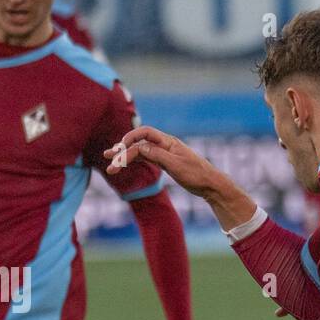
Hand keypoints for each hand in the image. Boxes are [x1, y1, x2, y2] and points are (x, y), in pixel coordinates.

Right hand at [105, 126, 222, 197]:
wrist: (210, 185)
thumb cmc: (196, 174)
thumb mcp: (176, 165)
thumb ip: (157, 155)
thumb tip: (140, 147)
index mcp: (168, 142)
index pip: (145, 133)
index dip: (130, 138)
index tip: (120, 148)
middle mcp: (165, 145)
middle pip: (139, 143)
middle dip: (122, 150)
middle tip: (108, 158)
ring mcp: (164, 154)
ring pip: (140, 152)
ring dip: (125, 157)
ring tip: (110, 164)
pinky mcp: (165, 163)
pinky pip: (146, 159)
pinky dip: (134, 161)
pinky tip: (125, 164)